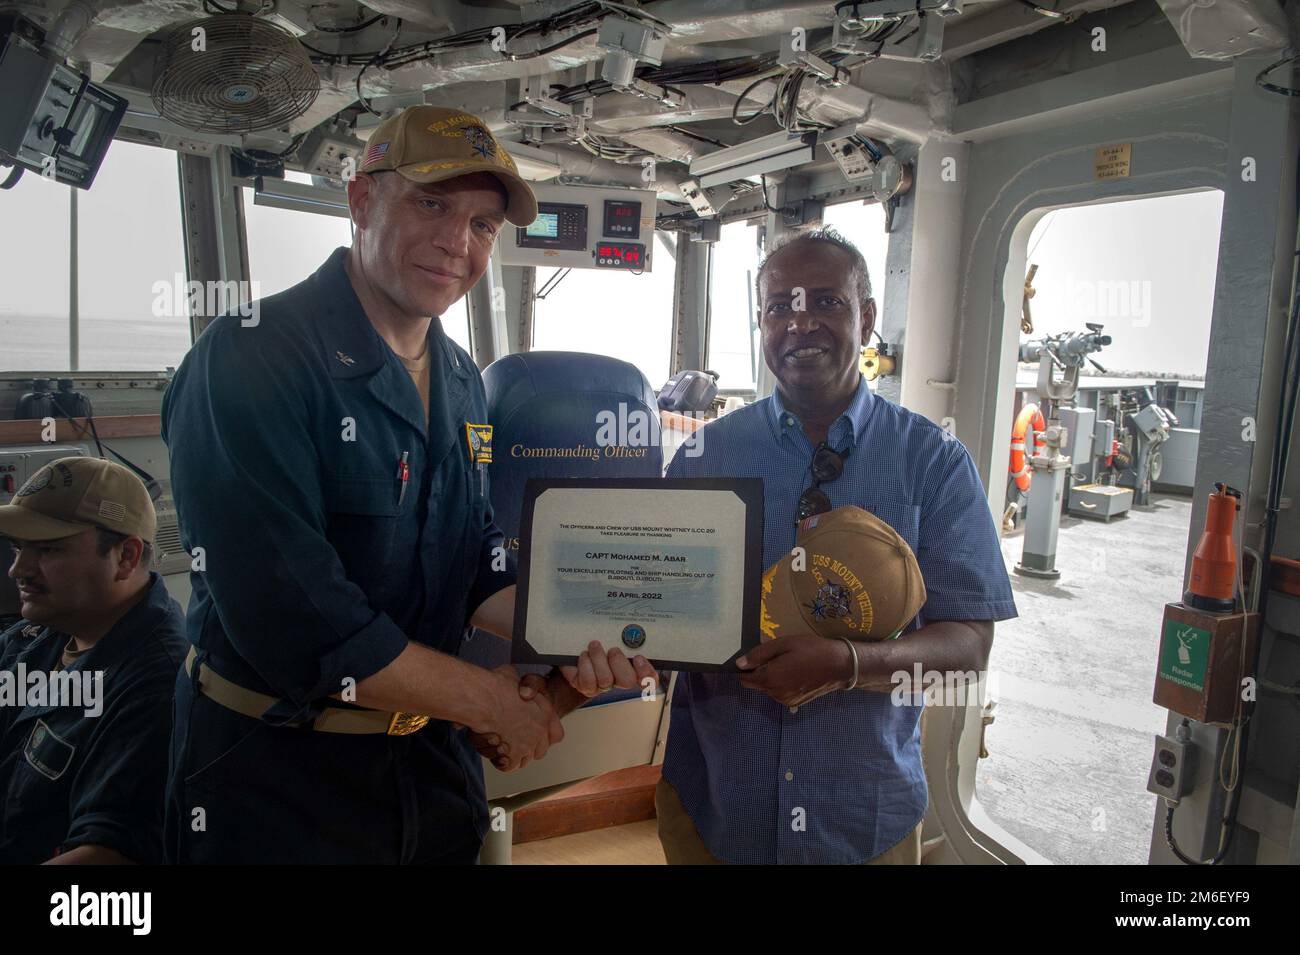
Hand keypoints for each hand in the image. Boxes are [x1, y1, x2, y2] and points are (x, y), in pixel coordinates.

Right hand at [466, 670, 552, 759]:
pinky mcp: (512, 756)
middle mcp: (539, 732)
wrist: (487, 700)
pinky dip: (502, 762)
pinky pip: (509, 766)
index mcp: (545, 714)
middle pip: (539, 750)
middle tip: (516, 741)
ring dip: (514, 755)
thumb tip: (512, 682)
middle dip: (528, 747)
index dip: (546, 736)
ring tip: (503, 747)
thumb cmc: (498, 688)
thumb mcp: (514, 677)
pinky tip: (495, 754)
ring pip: (524, 760)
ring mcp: (526, 746)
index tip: (537, 734)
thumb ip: (517, 685)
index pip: (556, 735)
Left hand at [559, 641, 658, 698]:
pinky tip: (584, 655)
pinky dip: (586, 665)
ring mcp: (603, 685)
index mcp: (632, 665)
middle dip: (619, 663)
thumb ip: (626, 634)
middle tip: (612, 649)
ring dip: (599, 659)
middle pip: (627, 681)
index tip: (638, 658)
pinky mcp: (586, 687)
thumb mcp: (614, 633)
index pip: (649, 679)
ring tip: (594, 645)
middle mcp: (619, 678)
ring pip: (606, 680)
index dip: (647, 674)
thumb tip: (633, 627)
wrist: (574, 642)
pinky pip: (588, 681)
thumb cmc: (597, 636)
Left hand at [735, 634, 852, 706]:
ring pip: (769, 689)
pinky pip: (780, 693)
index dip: (747, 668)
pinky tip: (797, 673)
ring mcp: (786, 701)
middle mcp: (775, 694)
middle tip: (780, 658)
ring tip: (791, 664)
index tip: (758, 658)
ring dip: (773, 678)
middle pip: (757, 684)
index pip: (745, 679)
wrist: (839, 665)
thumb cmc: (811, 650)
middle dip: (761, 672)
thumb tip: (739, 664)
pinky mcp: (795, 703)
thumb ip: (759, 655)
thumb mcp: (783, 644)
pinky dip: (783, 684)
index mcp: (769, 679)